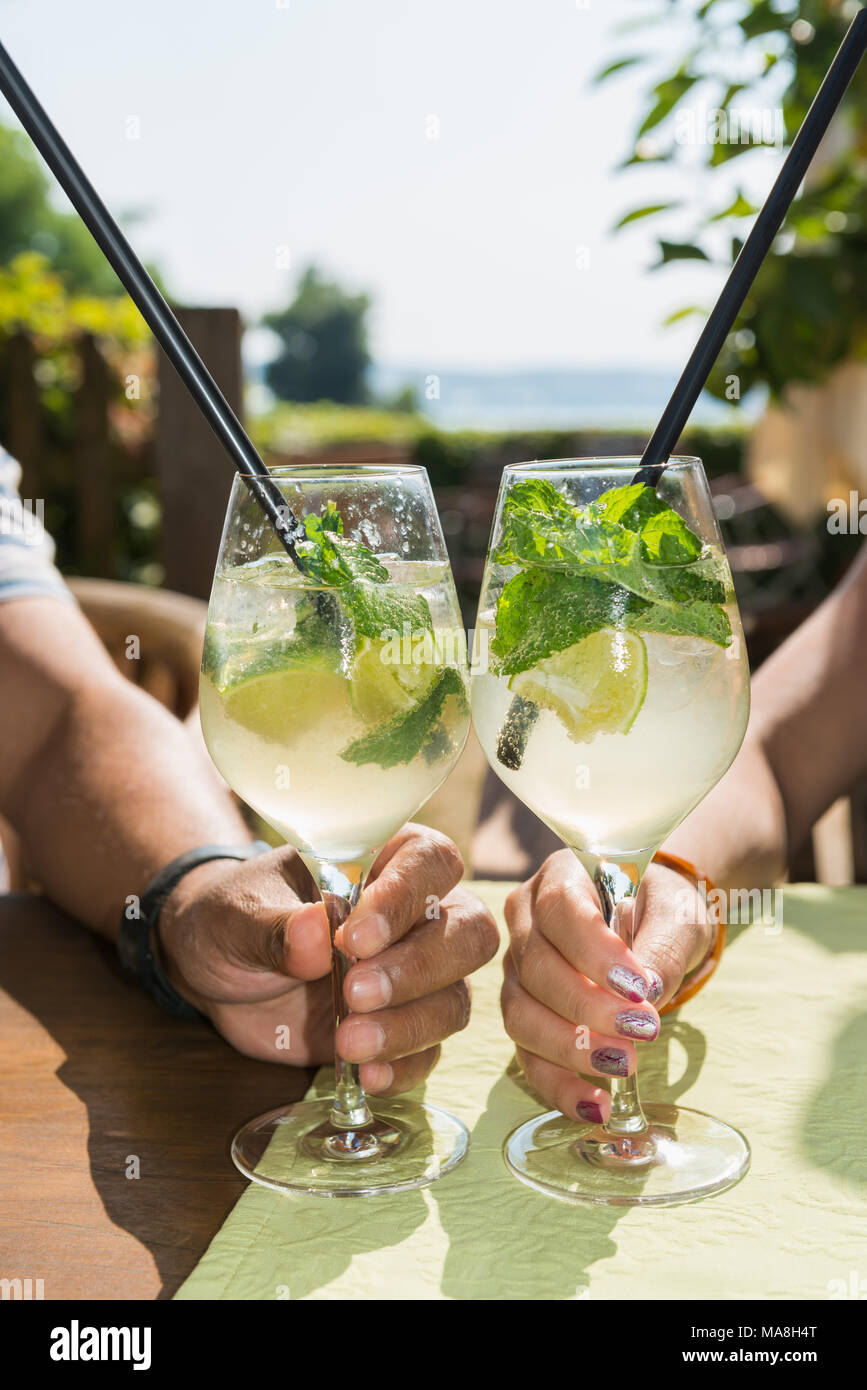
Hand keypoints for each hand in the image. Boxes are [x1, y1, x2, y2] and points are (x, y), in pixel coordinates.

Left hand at [158, 824, 498, 1096]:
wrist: (219, 969)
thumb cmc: (234, 917)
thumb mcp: (236, 915)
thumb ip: (274, 926)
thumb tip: (314, 933)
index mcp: (384, 859)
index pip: (431, 861)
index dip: (406, 898)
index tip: (354, 938)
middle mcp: (416, 914)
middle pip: (468, 933)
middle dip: (419, 969)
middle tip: (354, 993)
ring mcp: (415, 974)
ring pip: (456, 997)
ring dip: (409, 1025)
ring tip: (348, 1043)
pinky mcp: (401, 1027)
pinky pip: (430, 1050)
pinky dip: (405, 1067)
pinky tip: (366, 1077)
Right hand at [501, 850, 710, 1121]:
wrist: (652, 922)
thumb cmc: (661, 907)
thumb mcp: (678, 915)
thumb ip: (663, 946)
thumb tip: (645, 991)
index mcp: (560, 877)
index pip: (559, 908)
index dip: (592, 950)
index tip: (636, 987)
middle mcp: (525, 920)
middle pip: (536, 966)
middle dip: (587, 1007)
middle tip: (643, 1031)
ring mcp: (517, 970)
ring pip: (521, 1014)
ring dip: (570, 1048)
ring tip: (624, 1067)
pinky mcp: (525, 1016)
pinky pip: (528, 1055)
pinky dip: (558, 1085)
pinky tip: (595, 1105)